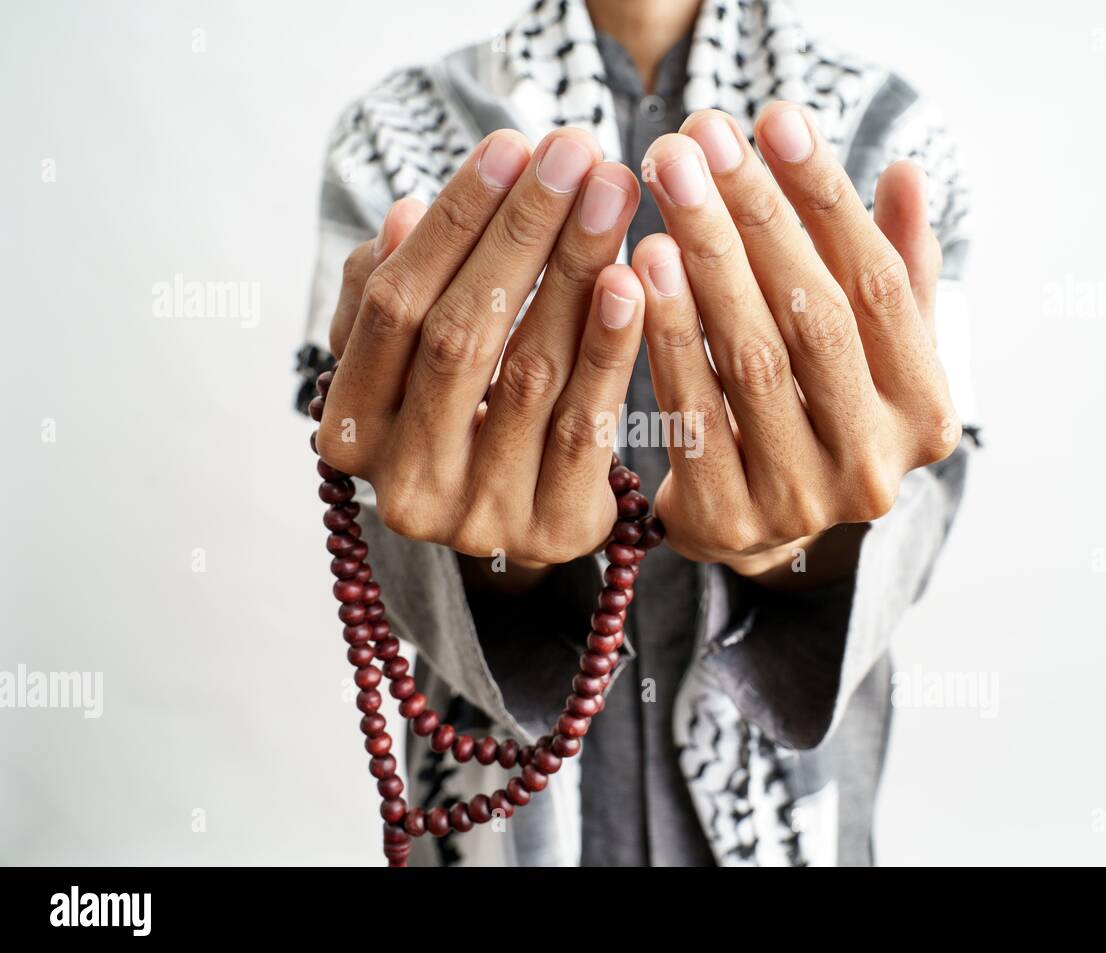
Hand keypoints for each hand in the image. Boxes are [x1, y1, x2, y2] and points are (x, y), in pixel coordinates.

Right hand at [317, 128, 642, 588]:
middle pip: (461, 337)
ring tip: (611, 192)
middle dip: (521, 233)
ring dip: (574, 270)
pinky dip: (610, 348)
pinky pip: (588, 426)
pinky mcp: (555, 531)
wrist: (522, 518)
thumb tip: (407, 217)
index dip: (452, 224)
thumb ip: (398, 292)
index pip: (392, 309)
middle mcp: (405, 484)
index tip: (509, 149)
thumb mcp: (411, 360)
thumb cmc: (463, 416)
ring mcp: (481, 517)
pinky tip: (634, 281)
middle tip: (574, 152)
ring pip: (529, 375)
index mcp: (351, 432)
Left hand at [629, 103, 959, 582]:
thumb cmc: (816, 412)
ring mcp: (801, 499)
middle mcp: (874, 465)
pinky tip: (636, 266)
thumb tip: (904, 175)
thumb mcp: (871, 349)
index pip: (878, 286)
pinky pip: (690, 408)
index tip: (775, 119)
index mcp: (925, 414)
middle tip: (699, 135)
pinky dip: (666, 333)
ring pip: (750, 359)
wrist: (760, 522)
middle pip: (813, 317)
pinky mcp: (727, 518)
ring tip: (668, 182)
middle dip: (754, 216)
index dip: (826, 198)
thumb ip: (895, 269)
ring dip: (706, 262)